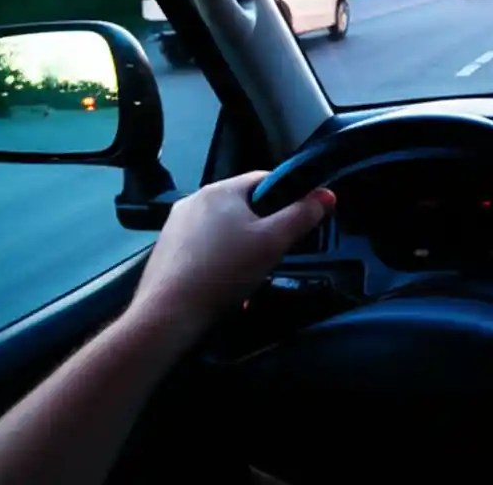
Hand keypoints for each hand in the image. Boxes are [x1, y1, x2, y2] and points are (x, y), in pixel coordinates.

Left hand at [128, 171, 334, 339]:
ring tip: (248, 270)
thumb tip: (327, 194)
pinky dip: (218, 257)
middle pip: (243, 204)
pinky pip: (203, 244)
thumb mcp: (274, 242)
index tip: (297, 222)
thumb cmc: (225, 271)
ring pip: (222, 226)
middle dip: (262, 225)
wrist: (170, 313)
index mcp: (221, 190)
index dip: (287, 197)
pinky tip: (223, 279)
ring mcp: (175, 224)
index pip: (265, 178)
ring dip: (240, 242)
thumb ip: (303, 215)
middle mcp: (194, 199)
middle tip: (274, 252)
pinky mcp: (166, 248)